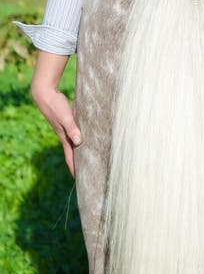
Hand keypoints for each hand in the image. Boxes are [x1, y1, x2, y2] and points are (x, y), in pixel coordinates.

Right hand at [31, 52, 80, 176]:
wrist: (45, 93)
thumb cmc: (55, 105)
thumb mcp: (66, 117)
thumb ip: (72, 129)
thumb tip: (79, 143)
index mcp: (64, 138)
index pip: (70, 157)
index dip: (75, 169)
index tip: (80, 180)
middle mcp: (65, 136)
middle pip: (73, 153)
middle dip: (79, 164)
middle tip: (88, 173)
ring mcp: (66, 129)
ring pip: (75, 144)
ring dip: (80, 152)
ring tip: (89, 159)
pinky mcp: (68, 121)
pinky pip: (76, 134)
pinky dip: (80, 139)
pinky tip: (87, 139)